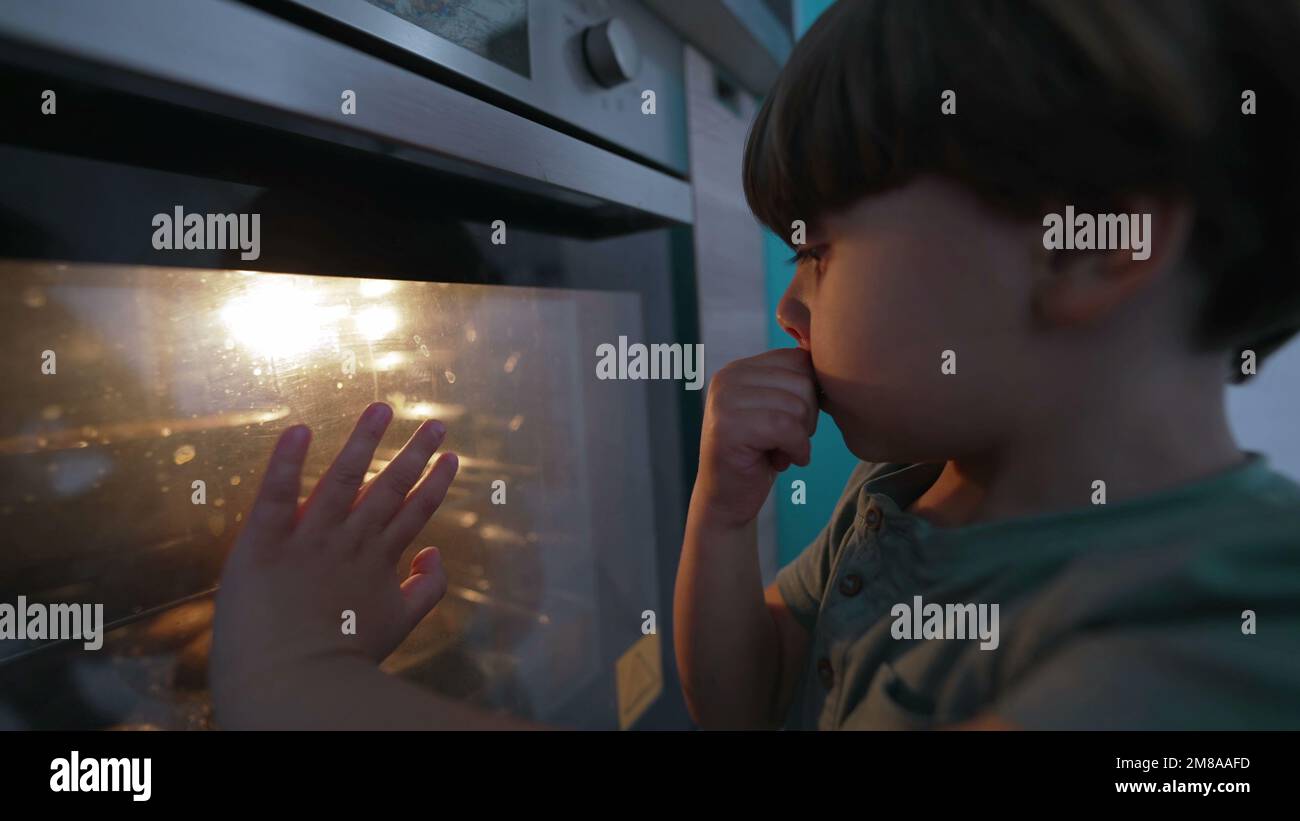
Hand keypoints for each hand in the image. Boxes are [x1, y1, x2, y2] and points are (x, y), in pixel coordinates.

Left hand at [211, 402, 458, 723]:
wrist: (291, 686)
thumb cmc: (342, 663)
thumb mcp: (397, 626)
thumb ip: (426, 588)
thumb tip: (435, 551)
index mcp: (378, 561)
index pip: (413, 512)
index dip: (435, 483)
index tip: (452, 457)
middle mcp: (349, 543)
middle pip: (387, 488)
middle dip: (414, 453)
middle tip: (436, 422)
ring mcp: (309, 540)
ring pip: (341, 478)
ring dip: (363, 441)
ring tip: (382, 407)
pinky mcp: (264, 542)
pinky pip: (276, 494)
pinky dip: (286, 461)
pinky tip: (300, 429)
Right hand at [692, 348, 817, 528]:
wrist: (727, 501)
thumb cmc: (760, 456)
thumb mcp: (777, 410)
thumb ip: (793, 382)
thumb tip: (832, 351)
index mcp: (739, 368)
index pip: (798, 360)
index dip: (810, 395)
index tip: (792, 423)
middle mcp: (727, 377)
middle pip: (802, 381)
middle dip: (807, 417)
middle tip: (787, 441)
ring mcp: (724, 400)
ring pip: (796, 405)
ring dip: (800, 437)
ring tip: (781, 450)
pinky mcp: (727, 426)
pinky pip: (786, 428)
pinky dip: (796, 449)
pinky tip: (783, 461)